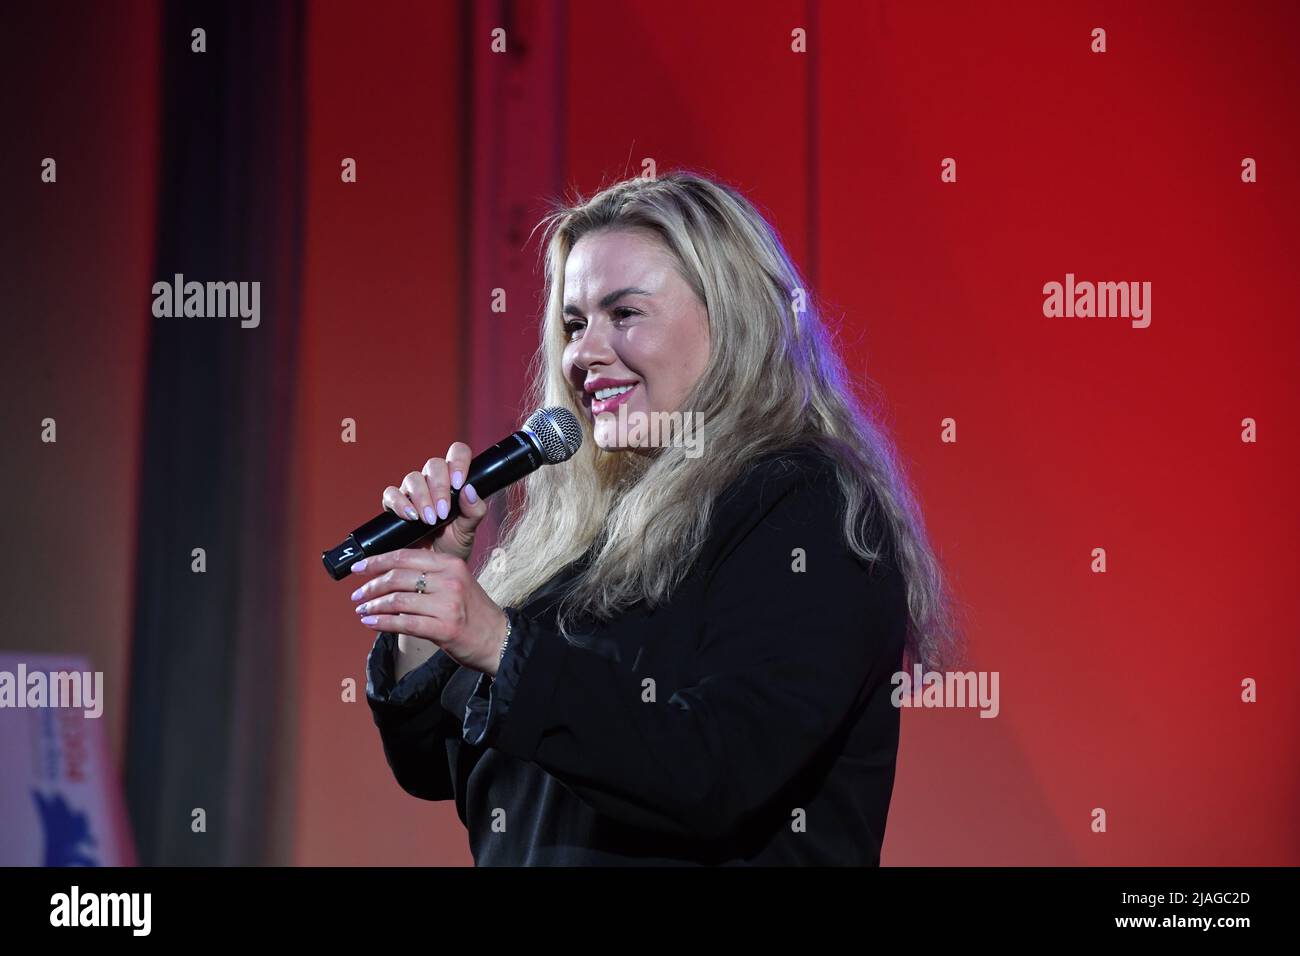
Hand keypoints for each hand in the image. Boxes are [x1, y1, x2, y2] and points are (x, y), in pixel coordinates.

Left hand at [349, 549, 508, 675]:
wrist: (499, 639)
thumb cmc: (474, 613)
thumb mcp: (458, 583)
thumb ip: (430, 575)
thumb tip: (390, 574)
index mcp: (451, 564)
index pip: (405, 556)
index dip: (377, 561)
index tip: (359, 568)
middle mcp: (450, 581)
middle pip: (398, 577)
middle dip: (371, 586)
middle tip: (357, 594)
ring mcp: (447, 605)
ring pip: (397, 601)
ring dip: (374, 605)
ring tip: (362, 610)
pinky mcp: (444, 629)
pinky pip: (404, 624)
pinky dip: (382, 623)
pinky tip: (371, 623)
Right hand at [382, 442, 488, 562]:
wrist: (432, 569)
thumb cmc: (453, 545)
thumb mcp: (469, 530)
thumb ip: (474, 510)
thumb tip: (469, 490)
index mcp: (455, 479)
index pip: (457, 453)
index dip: (458, 461)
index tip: (459, 483)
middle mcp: (433, 481)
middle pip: (434, 465)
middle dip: (439, 488)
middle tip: (443, 512)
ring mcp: (413, 491)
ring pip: (413, 478)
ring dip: (422, 498)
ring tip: (429, 519)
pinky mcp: (394, 505)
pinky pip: (391, 494)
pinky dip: (400, 504)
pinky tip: (410, 516)